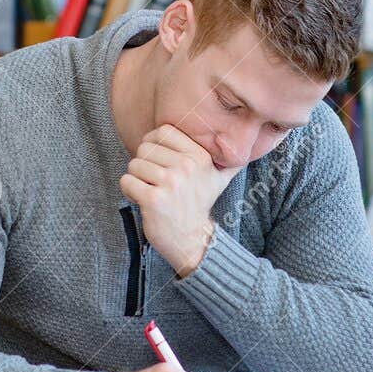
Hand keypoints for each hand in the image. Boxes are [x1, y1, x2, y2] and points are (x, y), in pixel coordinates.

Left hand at [119, 125, 238, 275]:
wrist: (193, 240)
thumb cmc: (200, 205)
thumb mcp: (220, 179)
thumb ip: (230, 160)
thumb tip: (245, 145)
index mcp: (200, 156)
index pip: (162, 131)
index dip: (153, 143)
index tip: (157, 160)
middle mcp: (186, 167)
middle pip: (144, 148)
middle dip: (144, 164)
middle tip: (155, 181)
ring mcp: (170, 182)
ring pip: (134, 164)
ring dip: (137, 179)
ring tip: (151, 191)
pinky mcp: (153, 198)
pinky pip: (127, 181)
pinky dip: (129, 190)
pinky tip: (143, 200)